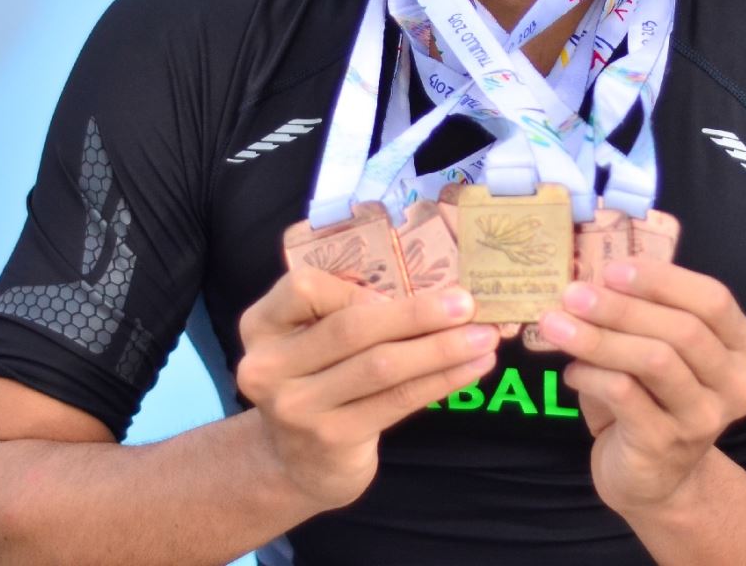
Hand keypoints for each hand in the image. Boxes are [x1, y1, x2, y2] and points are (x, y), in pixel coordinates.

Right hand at [235, 268, 498, 510]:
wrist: (299, 462)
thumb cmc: (320, 380)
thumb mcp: (312, 340)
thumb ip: (347, 310)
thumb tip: (434, 287)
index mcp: (261, 326)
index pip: (304, 288)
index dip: (357, 284)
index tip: (405, 283)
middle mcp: (268, 367)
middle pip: (352, 328)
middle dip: (417, 313)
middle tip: (468, 303)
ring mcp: (298, 407)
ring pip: (381, 366)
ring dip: (441, 348)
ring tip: (484, 337)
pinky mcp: (333, 437)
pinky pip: (398, 400)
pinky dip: (442, 380)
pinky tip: (473, 368)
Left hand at [535, 259, 745, 516]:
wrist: (654, 479)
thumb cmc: (652, 399)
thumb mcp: (658, 349)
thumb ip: (642, 314)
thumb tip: (592, 278)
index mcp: (740, 348)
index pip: (714, 300)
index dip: (663, 280)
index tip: (612, 269)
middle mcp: (734, 384)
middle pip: (683, 330)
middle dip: (621, 307)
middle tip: (573, 294)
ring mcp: (703, 418)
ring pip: (654, 360)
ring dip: (599, 337)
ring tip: (556, 325)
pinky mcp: (665, 444)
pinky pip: (624, 393)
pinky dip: (590, 374)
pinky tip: (572, 371)